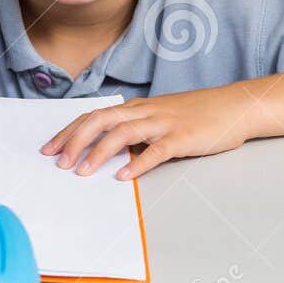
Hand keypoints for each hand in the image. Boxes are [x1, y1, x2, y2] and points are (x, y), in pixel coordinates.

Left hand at [40, 88, 252, 178]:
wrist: (234, 106)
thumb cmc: (196, 115)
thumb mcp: (158, 117)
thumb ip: (135, 130)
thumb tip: (108, 150)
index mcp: (135, 107)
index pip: (93, 116)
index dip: (70, 131)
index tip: (49, 148)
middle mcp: (144, 111)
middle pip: (100, 120)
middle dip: (75, 140)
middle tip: (57, 161)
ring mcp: (163, 123)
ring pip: (123, 133)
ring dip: (99, 152)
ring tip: (82, 171)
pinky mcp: (182, 138)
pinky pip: (156, 150)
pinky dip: (138, 163)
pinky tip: (123, 176)